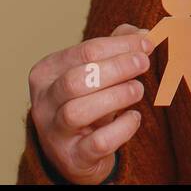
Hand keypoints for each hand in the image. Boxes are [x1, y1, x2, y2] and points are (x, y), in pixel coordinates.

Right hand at [27, 23, 153, 184]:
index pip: (83, 51)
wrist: (76, 151)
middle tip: (143, 63)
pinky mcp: (72, 157)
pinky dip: (121, 128)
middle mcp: (43, 102)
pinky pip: (97, 143)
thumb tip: (142, 33)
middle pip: (76, 79)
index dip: (119, 45)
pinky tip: (134, 117)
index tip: (146, 43)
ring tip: (138, 90)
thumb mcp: (95, 71)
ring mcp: (54, 132)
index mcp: (46, 72)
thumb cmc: (88, 101)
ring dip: (116, 96)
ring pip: (77, 112)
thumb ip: (115, 47)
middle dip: (116, 68)